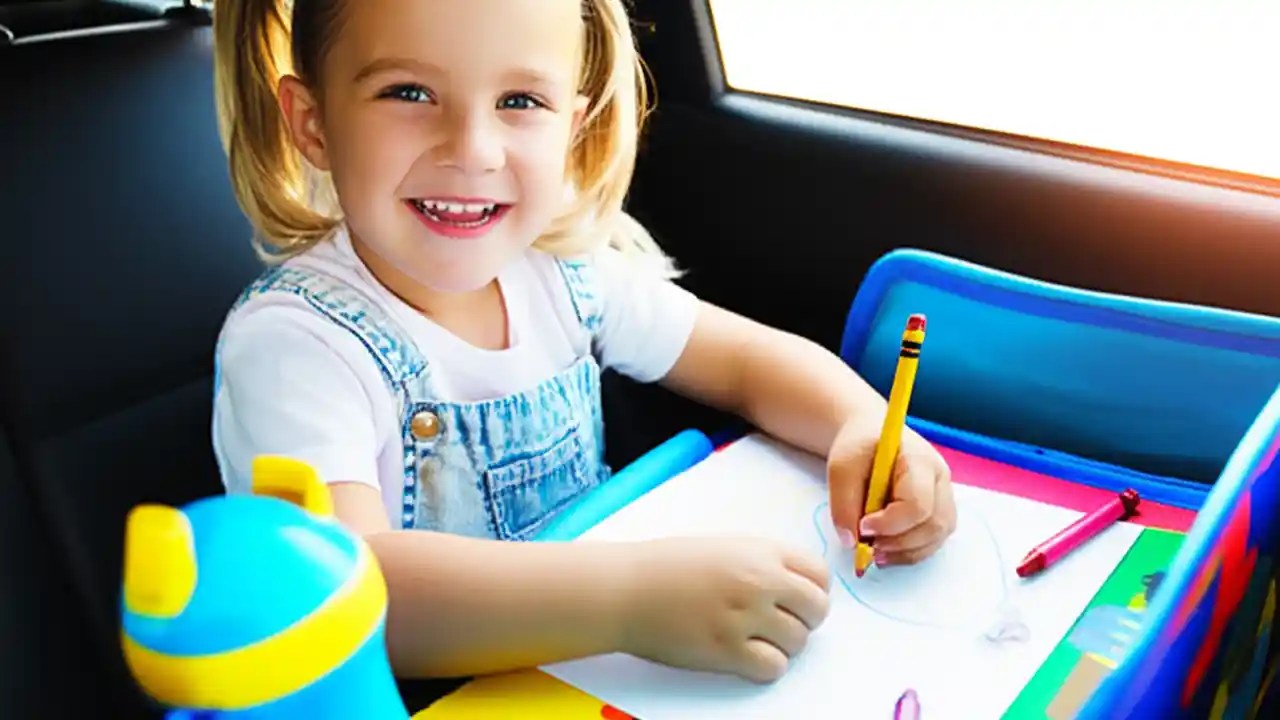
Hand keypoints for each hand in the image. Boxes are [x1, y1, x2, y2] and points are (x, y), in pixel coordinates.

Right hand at [618, 536, 829, 682]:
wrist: (625, 588)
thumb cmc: (666, 566)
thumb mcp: (724, 547)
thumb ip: (762, 562)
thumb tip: (796, 587)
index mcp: (760, 551)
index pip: (820, 574)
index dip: (813, 590)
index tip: (800, 599)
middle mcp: (759, 581)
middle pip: (816, 610)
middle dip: (804, 619)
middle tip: (780, 622)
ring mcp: (745, 617)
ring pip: (798, 642)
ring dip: (782, 645)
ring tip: (754, 638)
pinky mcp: (727, 650)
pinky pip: (773, 667)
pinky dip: (764, 666)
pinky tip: (743, 655)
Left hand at [826, 418, 955, 566]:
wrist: (871, 437)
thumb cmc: (859, 447)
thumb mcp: (841, 467)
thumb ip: (843, 503)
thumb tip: (851, 542)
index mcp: (920, 459)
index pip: (918, 502)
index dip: (891, 523)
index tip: (862, 527)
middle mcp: (940, 478)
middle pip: (934, 523)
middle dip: (901, 543)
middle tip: (869, 549)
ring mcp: (944, 495)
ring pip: (938, 536)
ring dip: (907, 552)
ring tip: (875, 554)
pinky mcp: (938, 511)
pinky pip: (933, 540)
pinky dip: (910, 552)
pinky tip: (886, 552)